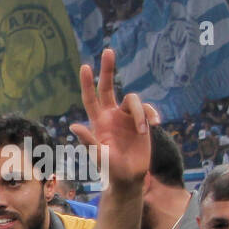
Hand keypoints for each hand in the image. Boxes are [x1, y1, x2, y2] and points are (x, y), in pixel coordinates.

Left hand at [69, 48, 161, 190]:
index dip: (87, 83)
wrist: (129, 177)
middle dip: (108, 69)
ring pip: (134, 100)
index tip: (85, 66)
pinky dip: (151, 115)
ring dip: (140, 113)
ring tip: (145, 131)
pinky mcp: (142, 121)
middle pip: (108, 87)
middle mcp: (111, 115)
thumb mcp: (98, 156)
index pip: (90, 98)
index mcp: (98, 122)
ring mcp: (126, 117)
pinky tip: (154, 126)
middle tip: (108, 51)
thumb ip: (88, 140)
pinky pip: (147, 110)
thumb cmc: (110, 169)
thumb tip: (73, 125)